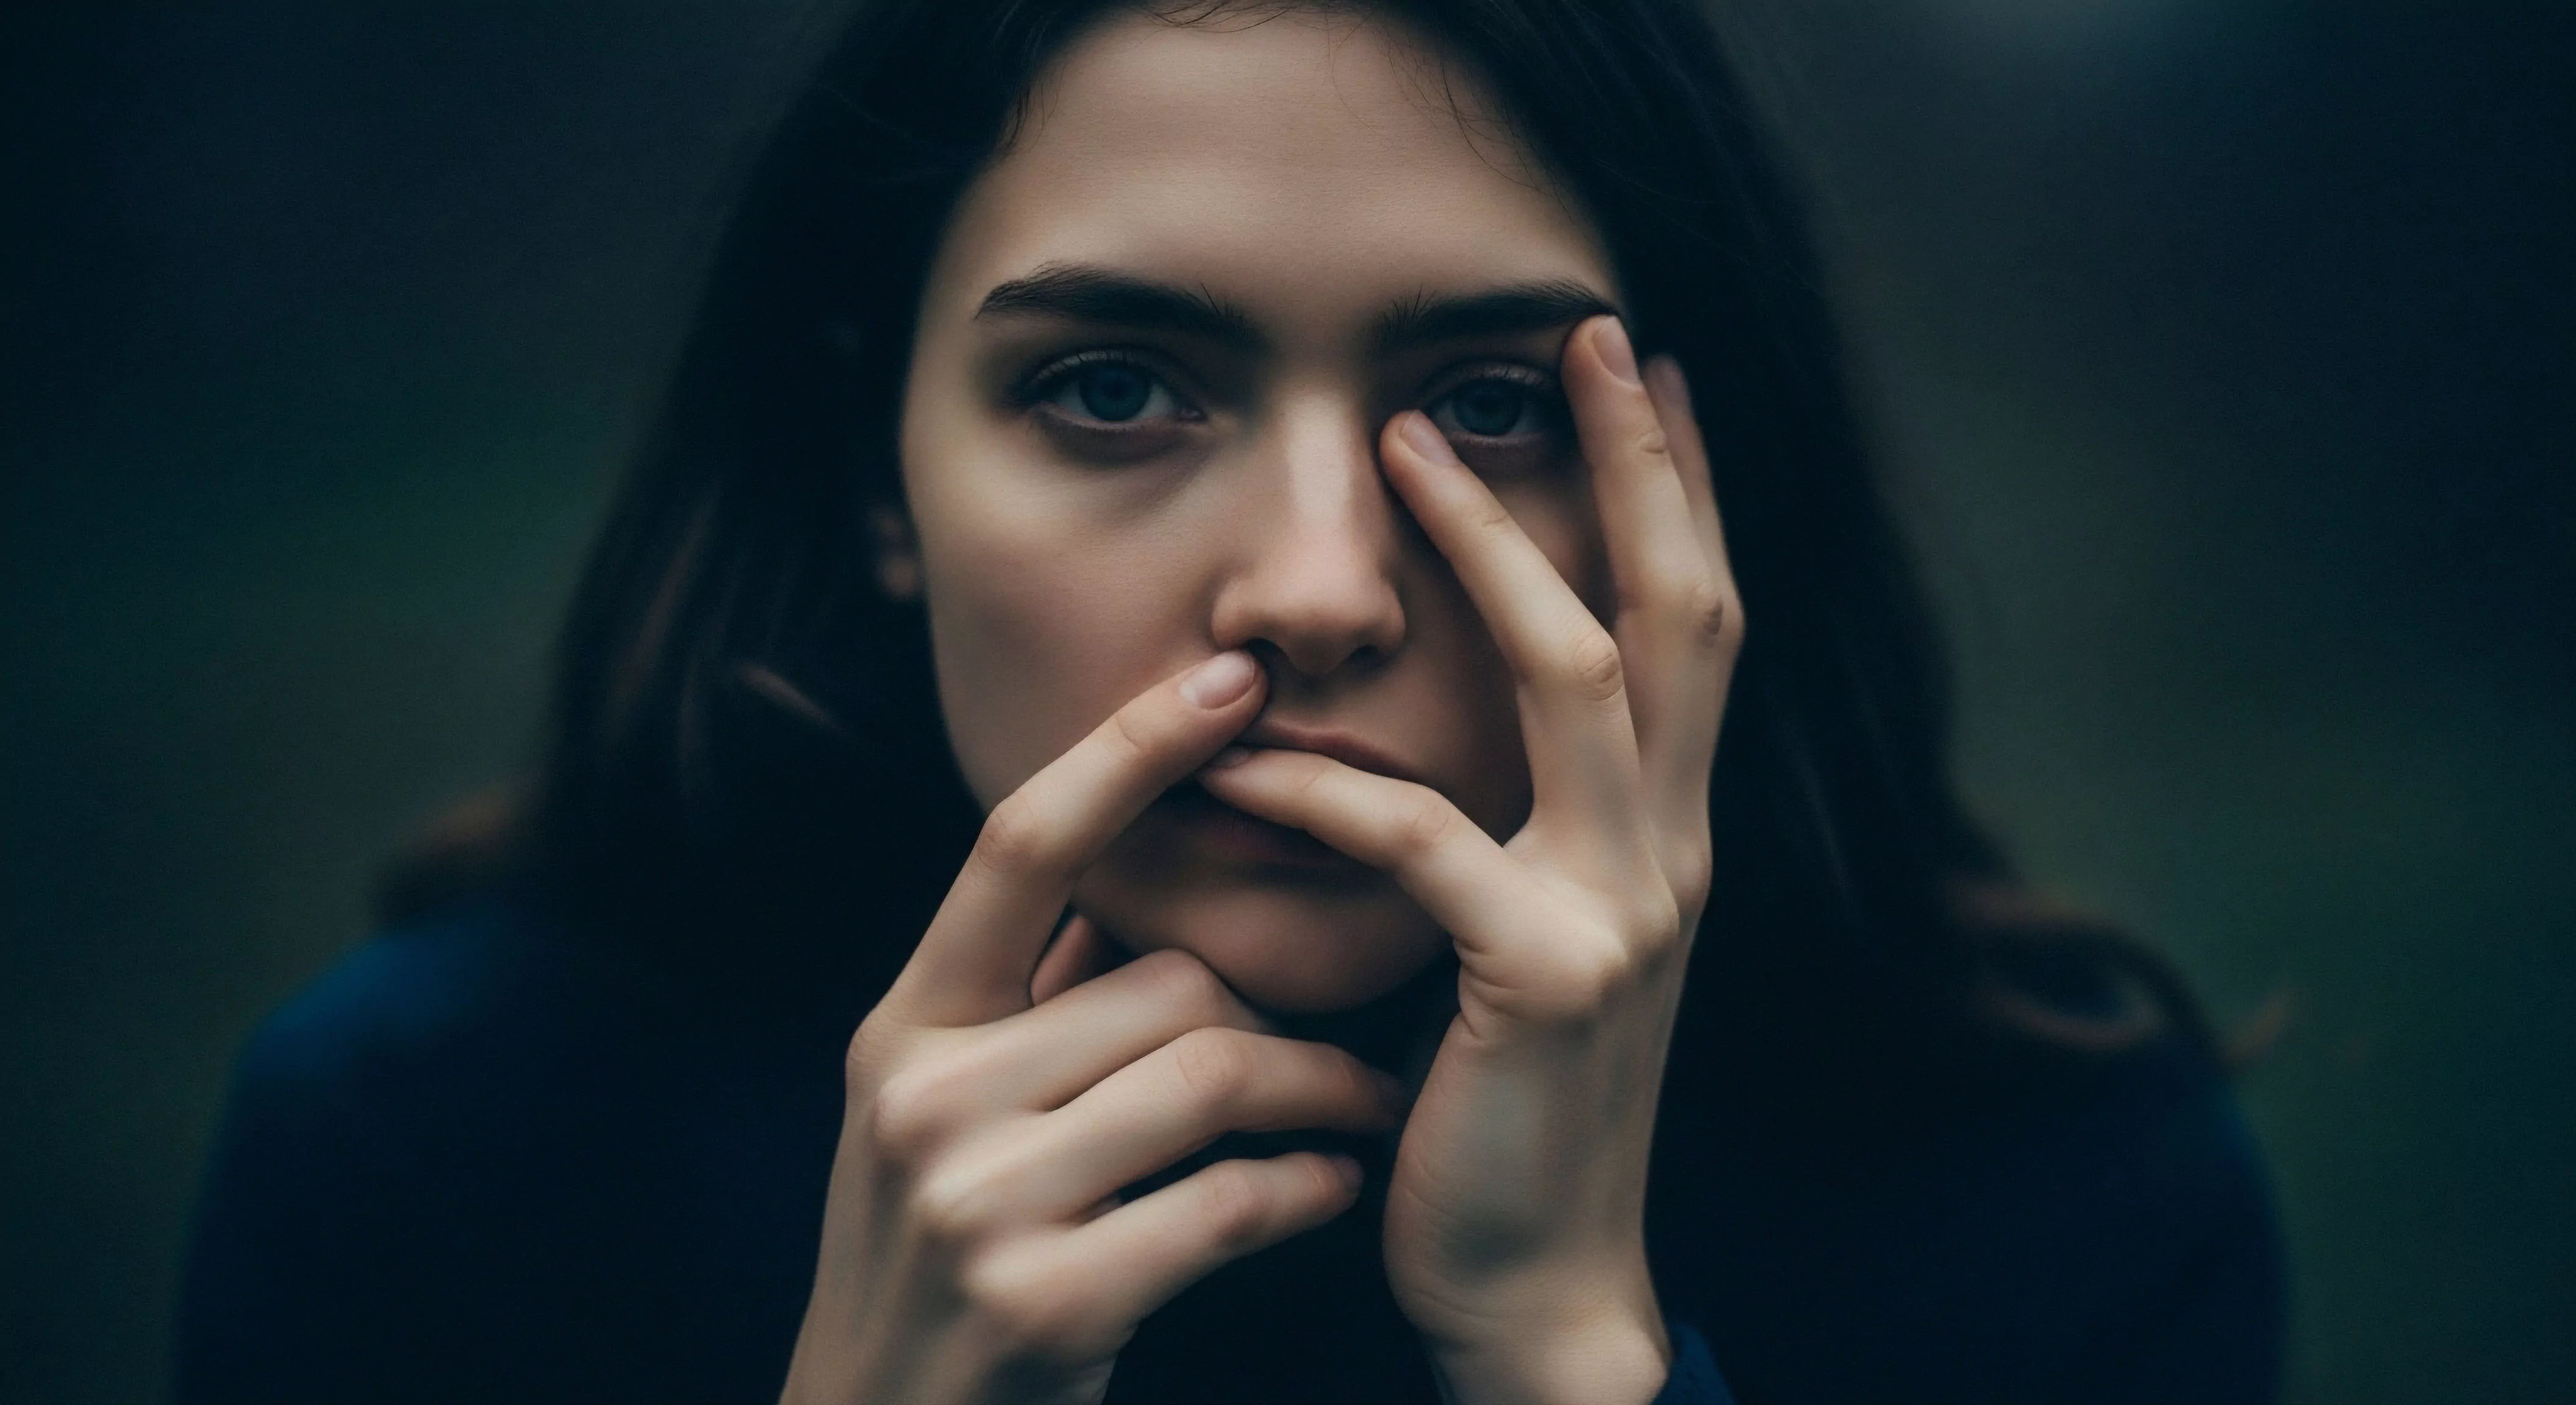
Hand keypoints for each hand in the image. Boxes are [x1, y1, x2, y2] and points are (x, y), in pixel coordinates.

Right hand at [779, 652, 1406, 1404]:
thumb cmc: (943, 1270)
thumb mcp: (943, 1120)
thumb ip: (1027, 1003)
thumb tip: (1125, 871)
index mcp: (903, 1029)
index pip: (1018, 845)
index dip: (1128, 750)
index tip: (1231, 674)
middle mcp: (924, 1097)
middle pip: (1166, 980)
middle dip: (1276, 1016)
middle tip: (1348, 1049)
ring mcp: (975, 1202)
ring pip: (1214, 1071)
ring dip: (1319, 1093)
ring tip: (1359, 1112)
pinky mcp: (1045, 1300)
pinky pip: (1230, 1198)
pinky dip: (1305, 1189)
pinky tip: (1329, 1191)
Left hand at [1195, 318, 1740, 1404]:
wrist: (1536, 1280)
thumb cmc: (1508, 1109)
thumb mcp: (1531, 944)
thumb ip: (1513, 835)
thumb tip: (1445, 734)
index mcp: (1667, 837)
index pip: (1695, 630)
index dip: (1682, 494)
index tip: (1646, 373)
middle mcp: (1673, 852)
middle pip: (1681, 612)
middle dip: (1643, 463)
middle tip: (1595, 331)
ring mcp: (1623, 910)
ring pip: (1582, 680)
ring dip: (1497, 551)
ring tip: (1415, 449)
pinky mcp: (1544, 978)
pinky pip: (1424, 843)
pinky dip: (1330, 789)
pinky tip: (1246, 755)